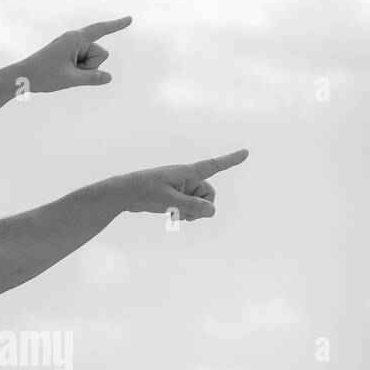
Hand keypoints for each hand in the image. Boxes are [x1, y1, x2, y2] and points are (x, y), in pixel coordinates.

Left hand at [17, 16, 131, 92]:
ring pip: (93, 60)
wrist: (22, 76)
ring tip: (64, 73)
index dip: (116, 25)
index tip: (130, 19)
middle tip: (69, 71)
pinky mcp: (69, 53)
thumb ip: (91, 78)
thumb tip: (108, 77)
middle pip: (100, 53)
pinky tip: (63, 73)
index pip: (100, 29)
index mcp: (74, 39)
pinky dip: (79, 70)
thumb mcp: (69, 79)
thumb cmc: (42, 75)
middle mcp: (74, 39)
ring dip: (84, 70)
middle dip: (91, 65)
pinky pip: (84, 62)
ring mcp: (72, 46)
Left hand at [111, 149, 249, 220]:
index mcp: (187, 172)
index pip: (214, 165)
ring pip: (200, 203)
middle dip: (202, 206)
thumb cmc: (144, 192)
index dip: (231, 160)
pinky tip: (171, 217)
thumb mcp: (169, 201)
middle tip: (183, 213)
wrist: (122, 194)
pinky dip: (185, 213)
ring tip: (174, 214)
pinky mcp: (175, 195)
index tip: (246, 152)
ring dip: (192, 212)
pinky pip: (190, 207)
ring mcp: (181, 186)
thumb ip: (192, 206)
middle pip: (209, 194)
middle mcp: (187, 177)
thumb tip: (213, 212)